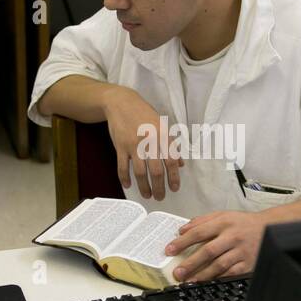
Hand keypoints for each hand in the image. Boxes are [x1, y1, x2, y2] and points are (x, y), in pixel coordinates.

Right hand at [104, 86, 183, 200]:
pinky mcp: (120, 146)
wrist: (121, 103)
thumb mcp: (162, 125)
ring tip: (147, 195)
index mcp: (163, 136)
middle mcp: (149, 142)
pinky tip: (128, 185)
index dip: (173, 177)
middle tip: (160, 197)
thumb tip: (180, 164)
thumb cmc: (144, 114)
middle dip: (159, 187)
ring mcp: (133, 145)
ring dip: (144, 187)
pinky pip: (122, 167)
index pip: (171, 161)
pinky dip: (124, 178)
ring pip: (140, 172)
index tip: (174, 188)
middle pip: (156, 171)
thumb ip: (172, 144)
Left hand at [165, 210, 266, 281]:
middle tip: (177, 272)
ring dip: (203, 274)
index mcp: (224, 222)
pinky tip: (209, 283)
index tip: (169, 250)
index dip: (182, 242)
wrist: (270, 227)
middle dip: (191, 263)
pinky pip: (232, 273)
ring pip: (219, 265)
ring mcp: (241, 251)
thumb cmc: (243, 223)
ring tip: (190, 281)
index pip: (198, 232)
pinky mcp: (248, 263)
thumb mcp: (223, 215)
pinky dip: (219, 278)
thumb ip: (202, 221)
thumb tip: (182, 230)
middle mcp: (232, 236)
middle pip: (208, 251)